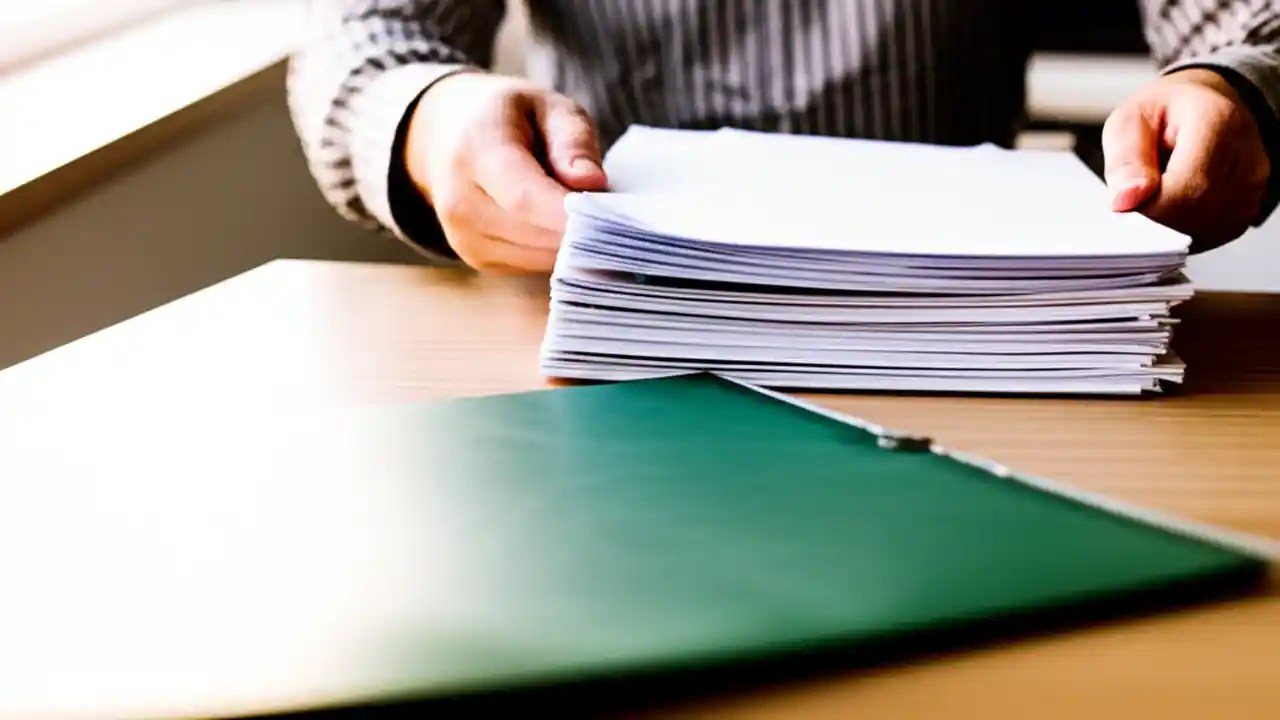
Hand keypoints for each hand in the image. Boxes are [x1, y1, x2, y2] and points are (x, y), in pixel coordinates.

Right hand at [404, 72, 607, 271]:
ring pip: (538, 257)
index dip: (569, 216)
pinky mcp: (477, 259)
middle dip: (581, 229)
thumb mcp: (548, 106)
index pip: (524, 198)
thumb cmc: (510, 118)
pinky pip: (532, 265)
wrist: (448, 136)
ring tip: (581, 209)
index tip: (613, 218)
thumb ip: (572, 140)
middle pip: (535, 234)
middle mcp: (460, 201)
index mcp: (475, 150)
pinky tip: (557, 223)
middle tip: (614, 210)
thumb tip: (591, 183)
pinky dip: (554, 250)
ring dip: (570, 242)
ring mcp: (465, 238)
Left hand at [1102, 68, 1270, 249]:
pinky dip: (1181, 230)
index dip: (1148, 205)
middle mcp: (1246, 156)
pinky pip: (1206, 237)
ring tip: (1161, 190)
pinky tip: (1174, 205)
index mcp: (1217, 122)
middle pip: (1192, 214)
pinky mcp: (1246, 211)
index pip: (1185, 187)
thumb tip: (1126, 200)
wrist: (1201, 108)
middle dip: (1153, 215)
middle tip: (1140, 192)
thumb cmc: (1166, 113)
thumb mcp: (1129, 121)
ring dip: (1166, 224)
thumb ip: (1125, 160)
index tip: (1126, 200)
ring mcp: (1252, 187)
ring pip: (1199, 232)